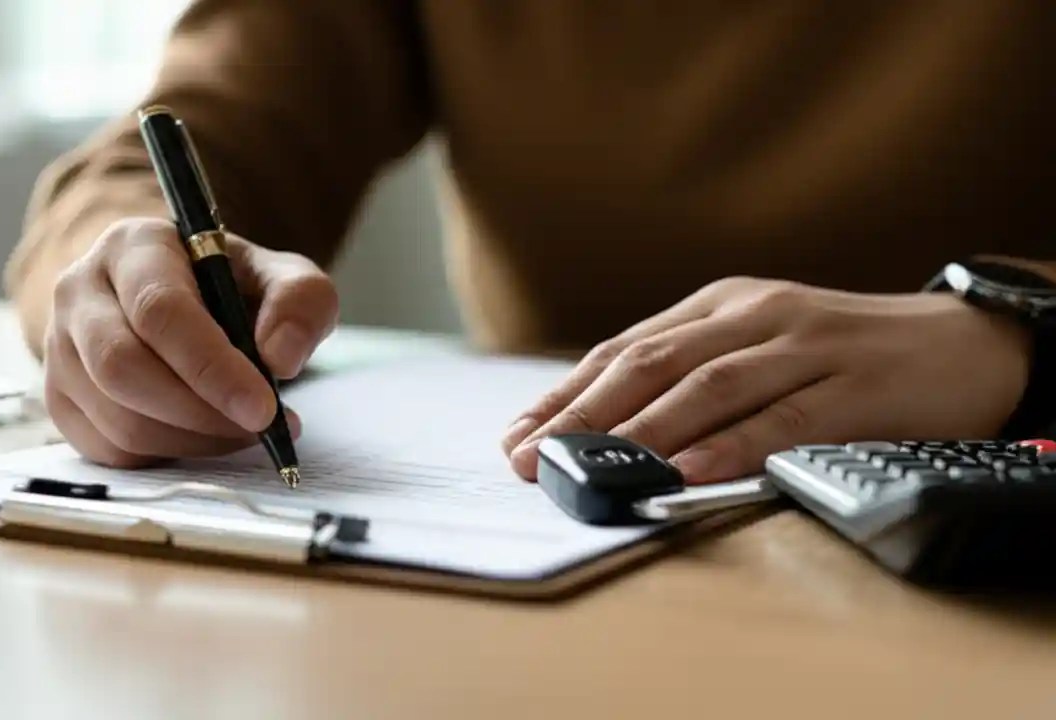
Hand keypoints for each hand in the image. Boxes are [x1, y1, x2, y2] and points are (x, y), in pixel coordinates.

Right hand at [43, 217, 337, 467]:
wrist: (183, 299)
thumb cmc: (230, 287)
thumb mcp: (282, 277)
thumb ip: (301, 302)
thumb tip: (280, 358)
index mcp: (133, 247)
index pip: (159, 311)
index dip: (211, 367)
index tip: (263, 407)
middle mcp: (80, 292)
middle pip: (123, 368)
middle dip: (199, 412)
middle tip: (260, 426)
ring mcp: (59, 348)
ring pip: (116, 418)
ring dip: (191, 440)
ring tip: (242, 430)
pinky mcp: (60, 400)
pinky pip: (108, 449)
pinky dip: (167, 456)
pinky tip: (205, 437)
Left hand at [502, 277, 1030, 482]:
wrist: (964, 341)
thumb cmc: (842, 353)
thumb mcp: (757, 345)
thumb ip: (691, 375)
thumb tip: (606, 429)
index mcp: (719, 305)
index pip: (624, 350)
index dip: (565, 396)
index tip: (516, 438)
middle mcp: (754, 315)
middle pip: (651, 363)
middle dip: (583, 415)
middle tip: (533, 458)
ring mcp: (806, 346)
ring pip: (710, 386)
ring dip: (643, 430)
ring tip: (594, 466)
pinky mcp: (855, 385)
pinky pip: (787, 416)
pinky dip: (735, 442)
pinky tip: (692, 468)